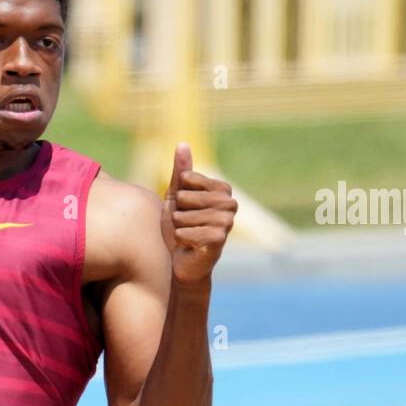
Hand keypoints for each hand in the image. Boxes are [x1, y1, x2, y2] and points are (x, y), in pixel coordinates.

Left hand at [162, 143, 235, 284]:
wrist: (180, 261)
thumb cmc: (179, 227)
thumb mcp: (175, 198)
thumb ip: (180, 173)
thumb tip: (182, 144)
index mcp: (221, 189)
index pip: (189, 179)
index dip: (177, 194)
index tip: (182, 206)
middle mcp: (230, 203)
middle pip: (189, 197)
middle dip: (178, 210)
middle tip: (182, 222)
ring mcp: (227, 222)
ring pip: (190, 215)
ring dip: (180, 225)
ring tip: (183, 232)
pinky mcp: (220, 240)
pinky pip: (193, 232)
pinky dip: (183, 237)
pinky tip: (186, 243)